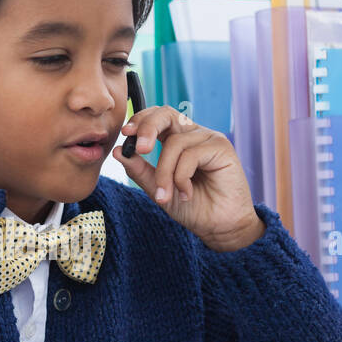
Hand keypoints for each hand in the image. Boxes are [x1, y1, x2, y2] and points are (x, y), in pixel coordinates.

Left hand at [113, 106, 264, 250]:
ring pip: (174, 143)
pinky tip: (186, 194)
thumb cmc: (193, 208)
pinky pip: (190, 155)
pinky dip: (181, 178)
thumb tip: (119, 151)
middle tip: (140, 149)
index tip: (126, 134)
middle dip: (148, 127)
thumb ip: (140, 170)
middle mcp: (194, 135)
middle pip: (166, 114)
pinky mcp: (221, 148)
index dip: (141, 120)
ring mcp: (209, 139)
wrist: (219, 227)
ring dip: (165, 173)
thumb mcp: (158, 189)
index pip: (158, 117)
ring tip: (167, 195)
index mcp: (179, 139)